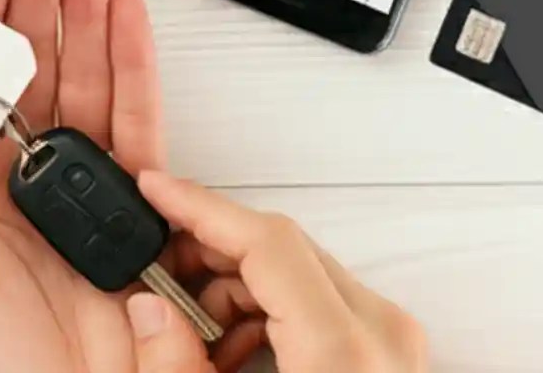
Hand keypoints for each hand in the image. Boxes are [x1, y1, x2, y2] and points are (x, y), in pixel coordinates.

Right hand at [130, 171, 427, 372]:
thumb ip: (175, 366)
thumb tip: (149, 311)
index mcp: (342, 350)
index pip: (265, 240)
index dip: (201, 206)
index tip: (157, 189)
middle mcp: (380, 332)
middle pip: (281, 249)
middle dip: (210, 252)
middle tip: (157, 274)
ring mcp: (392, 340)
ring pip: (298, 272)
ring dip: (238, 287)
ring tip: (192, 333)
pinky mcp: (391, 351)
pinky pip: (321, 302)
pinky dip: (272, 312)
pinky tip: (231, 350)